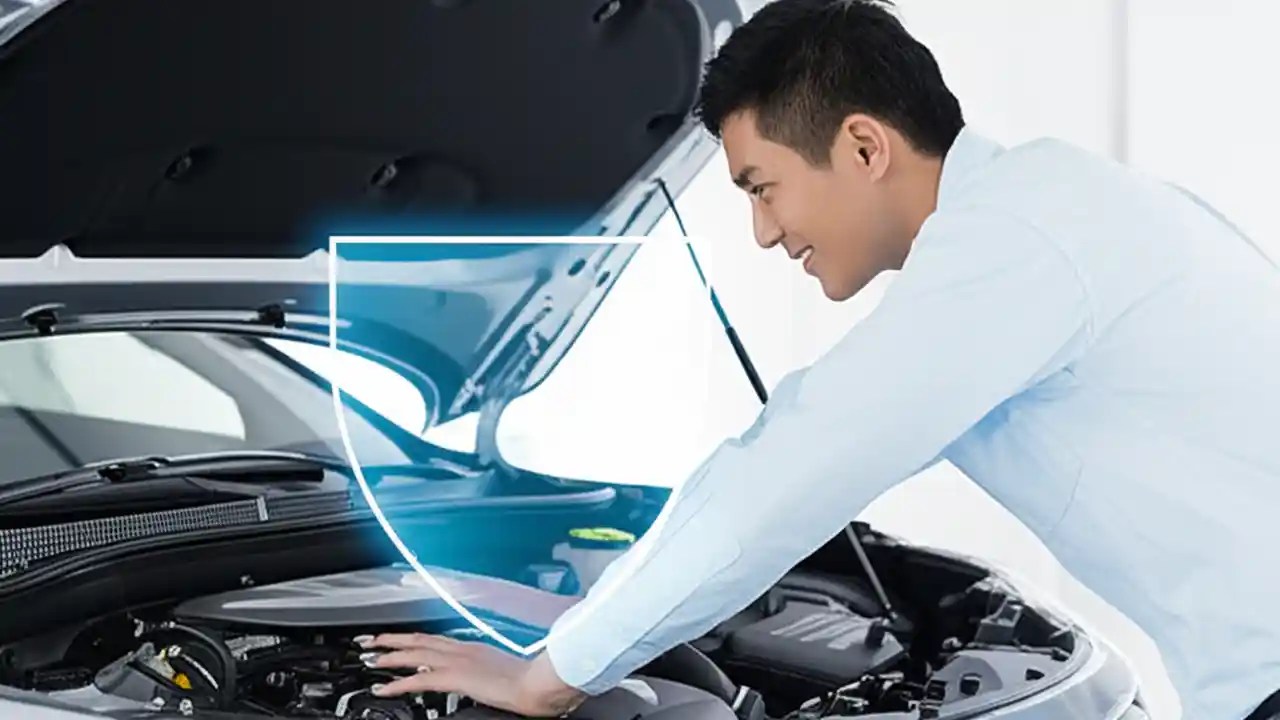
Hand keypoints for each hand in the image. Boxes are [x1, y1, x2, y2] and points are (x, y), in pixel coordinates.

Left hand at [355, 633, 586, 716]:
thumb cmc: (529, 680)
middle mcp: (462, 649)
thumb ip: (484, 672)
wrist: (538, 683)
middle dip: (391, 640)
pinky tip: (383, 687)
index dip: (411, 639)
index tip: (395, 641)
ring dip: (388, 656)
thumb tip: (477, 679)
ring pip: (414, 654)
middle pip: (418, 640)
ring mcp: (458, 661)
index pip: (434, 640)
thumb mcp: (502, 673)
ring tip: (367, 658)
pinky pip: (419, 681)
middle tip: (367, 642)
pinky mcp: (456, 677)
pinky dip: (398, 683)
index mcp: (473, 648)